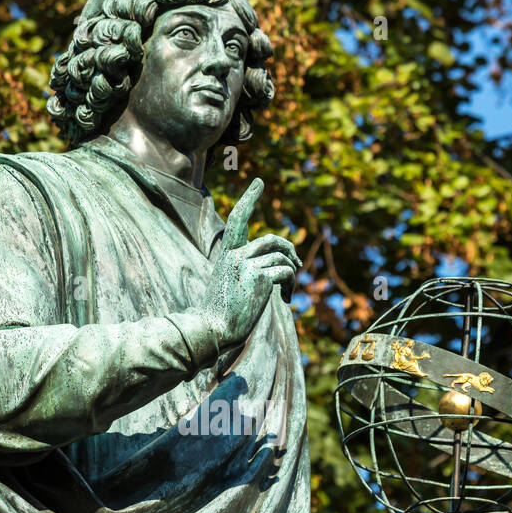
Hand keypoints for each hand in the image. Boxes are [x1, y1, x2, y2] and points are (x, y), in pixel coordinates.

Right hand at [199, 179, 300, 353]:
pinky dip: (291, 284)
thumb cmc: (220, 315)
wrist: (212, 330)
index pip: (237, 219)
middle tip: (298, 264)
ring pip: (282, 258)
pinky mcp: (259, 277)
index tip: (259, 182)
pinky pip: (286, 272)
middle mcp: (235, 256)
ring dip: (292, 273)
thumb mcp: (230, 286)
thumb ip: (247, 271)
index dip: (249, 199)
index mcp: (226, 256)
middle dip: (290, 249)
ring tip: (288, 290)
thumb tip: (278, 268)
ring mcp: (246, 265)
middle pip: (272, 239)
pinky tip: (286, 299)